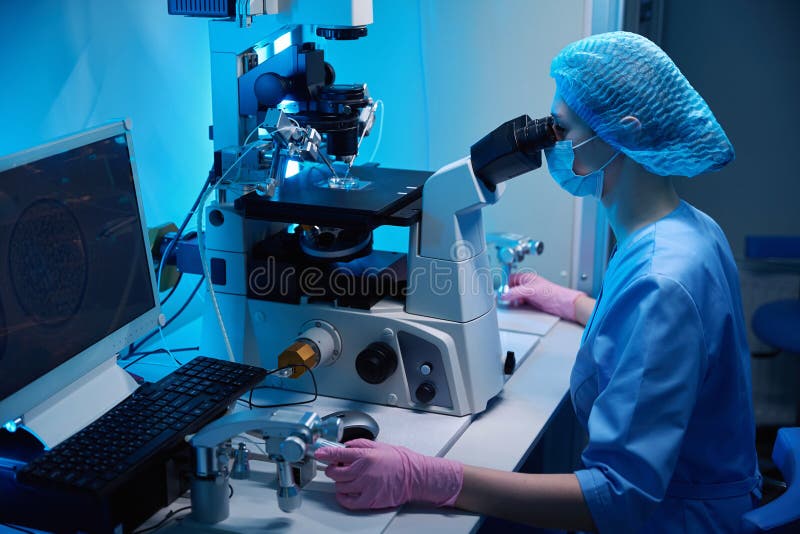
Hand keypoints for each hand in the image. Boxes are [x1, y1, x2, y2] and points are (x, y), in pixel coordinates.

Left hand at [314, 439, 462, 509]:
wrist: (414, 476)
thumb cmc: (399, 460)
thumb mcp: (378, 445)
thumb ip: (359, 445)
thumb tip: (344, 447)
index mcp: (365, 456)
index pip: (337, 454)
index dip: (324, 454)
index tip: (318, 453)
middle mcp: (363, 472)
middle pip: (335, 473)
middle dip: (333, 469)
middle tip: (338, 466)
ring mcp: (365, 487)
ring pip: (339, 486)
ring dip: (340, 482)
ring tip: (348, 478)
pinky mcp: (369, 500)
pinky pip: (348, 501)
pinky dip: (343, 497)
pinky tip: (346, 491)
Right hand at [500, 272, 585, 321]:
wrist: (562, 304)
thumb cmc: (552, 292)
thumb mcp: (530, 290)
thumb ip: (515, 292)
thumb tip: (504, 294)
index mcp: (527, 277)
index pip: (510, 278)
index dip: (505, 284)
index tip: (500, 291)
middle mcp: (527, 285)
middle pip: (512, 288)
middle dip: (507, 292)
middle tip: (502, 298)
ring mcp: (529, 294)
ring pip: (515, 296)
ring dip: (512, 299)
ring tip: (509, 302)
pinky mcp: (531, 302)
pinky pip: (520, 303)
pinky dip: (516, 305)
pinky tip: (516, 306)